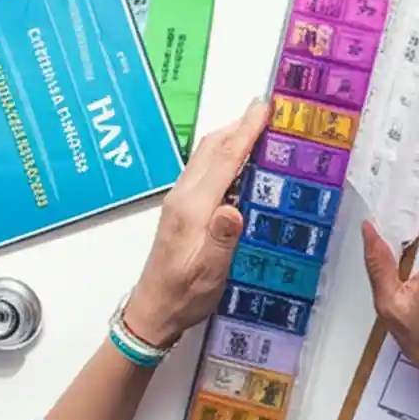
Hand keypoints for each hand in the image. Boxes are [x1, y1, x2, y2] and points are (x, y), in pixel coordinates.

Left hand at [125, 101, 268, 346]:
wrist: (152, 310)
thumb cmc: (184, 296)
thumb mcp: (210, 273)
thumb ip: (222, 239)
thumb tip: (233, 208)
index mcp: (193, 209)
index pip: (224, 160)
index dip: (245, 132)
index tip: (264, 108)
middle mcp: (183, 197)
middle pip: (211, 149)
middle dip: (238, 125)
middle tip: (266, 109)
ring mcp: (179, 200)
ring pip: (205, 156)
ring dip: (230, 137)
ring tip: (255, 126)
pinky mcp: (180, 208)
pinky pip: (203, 169)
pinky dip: (223, 154)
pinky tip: (236, 159)